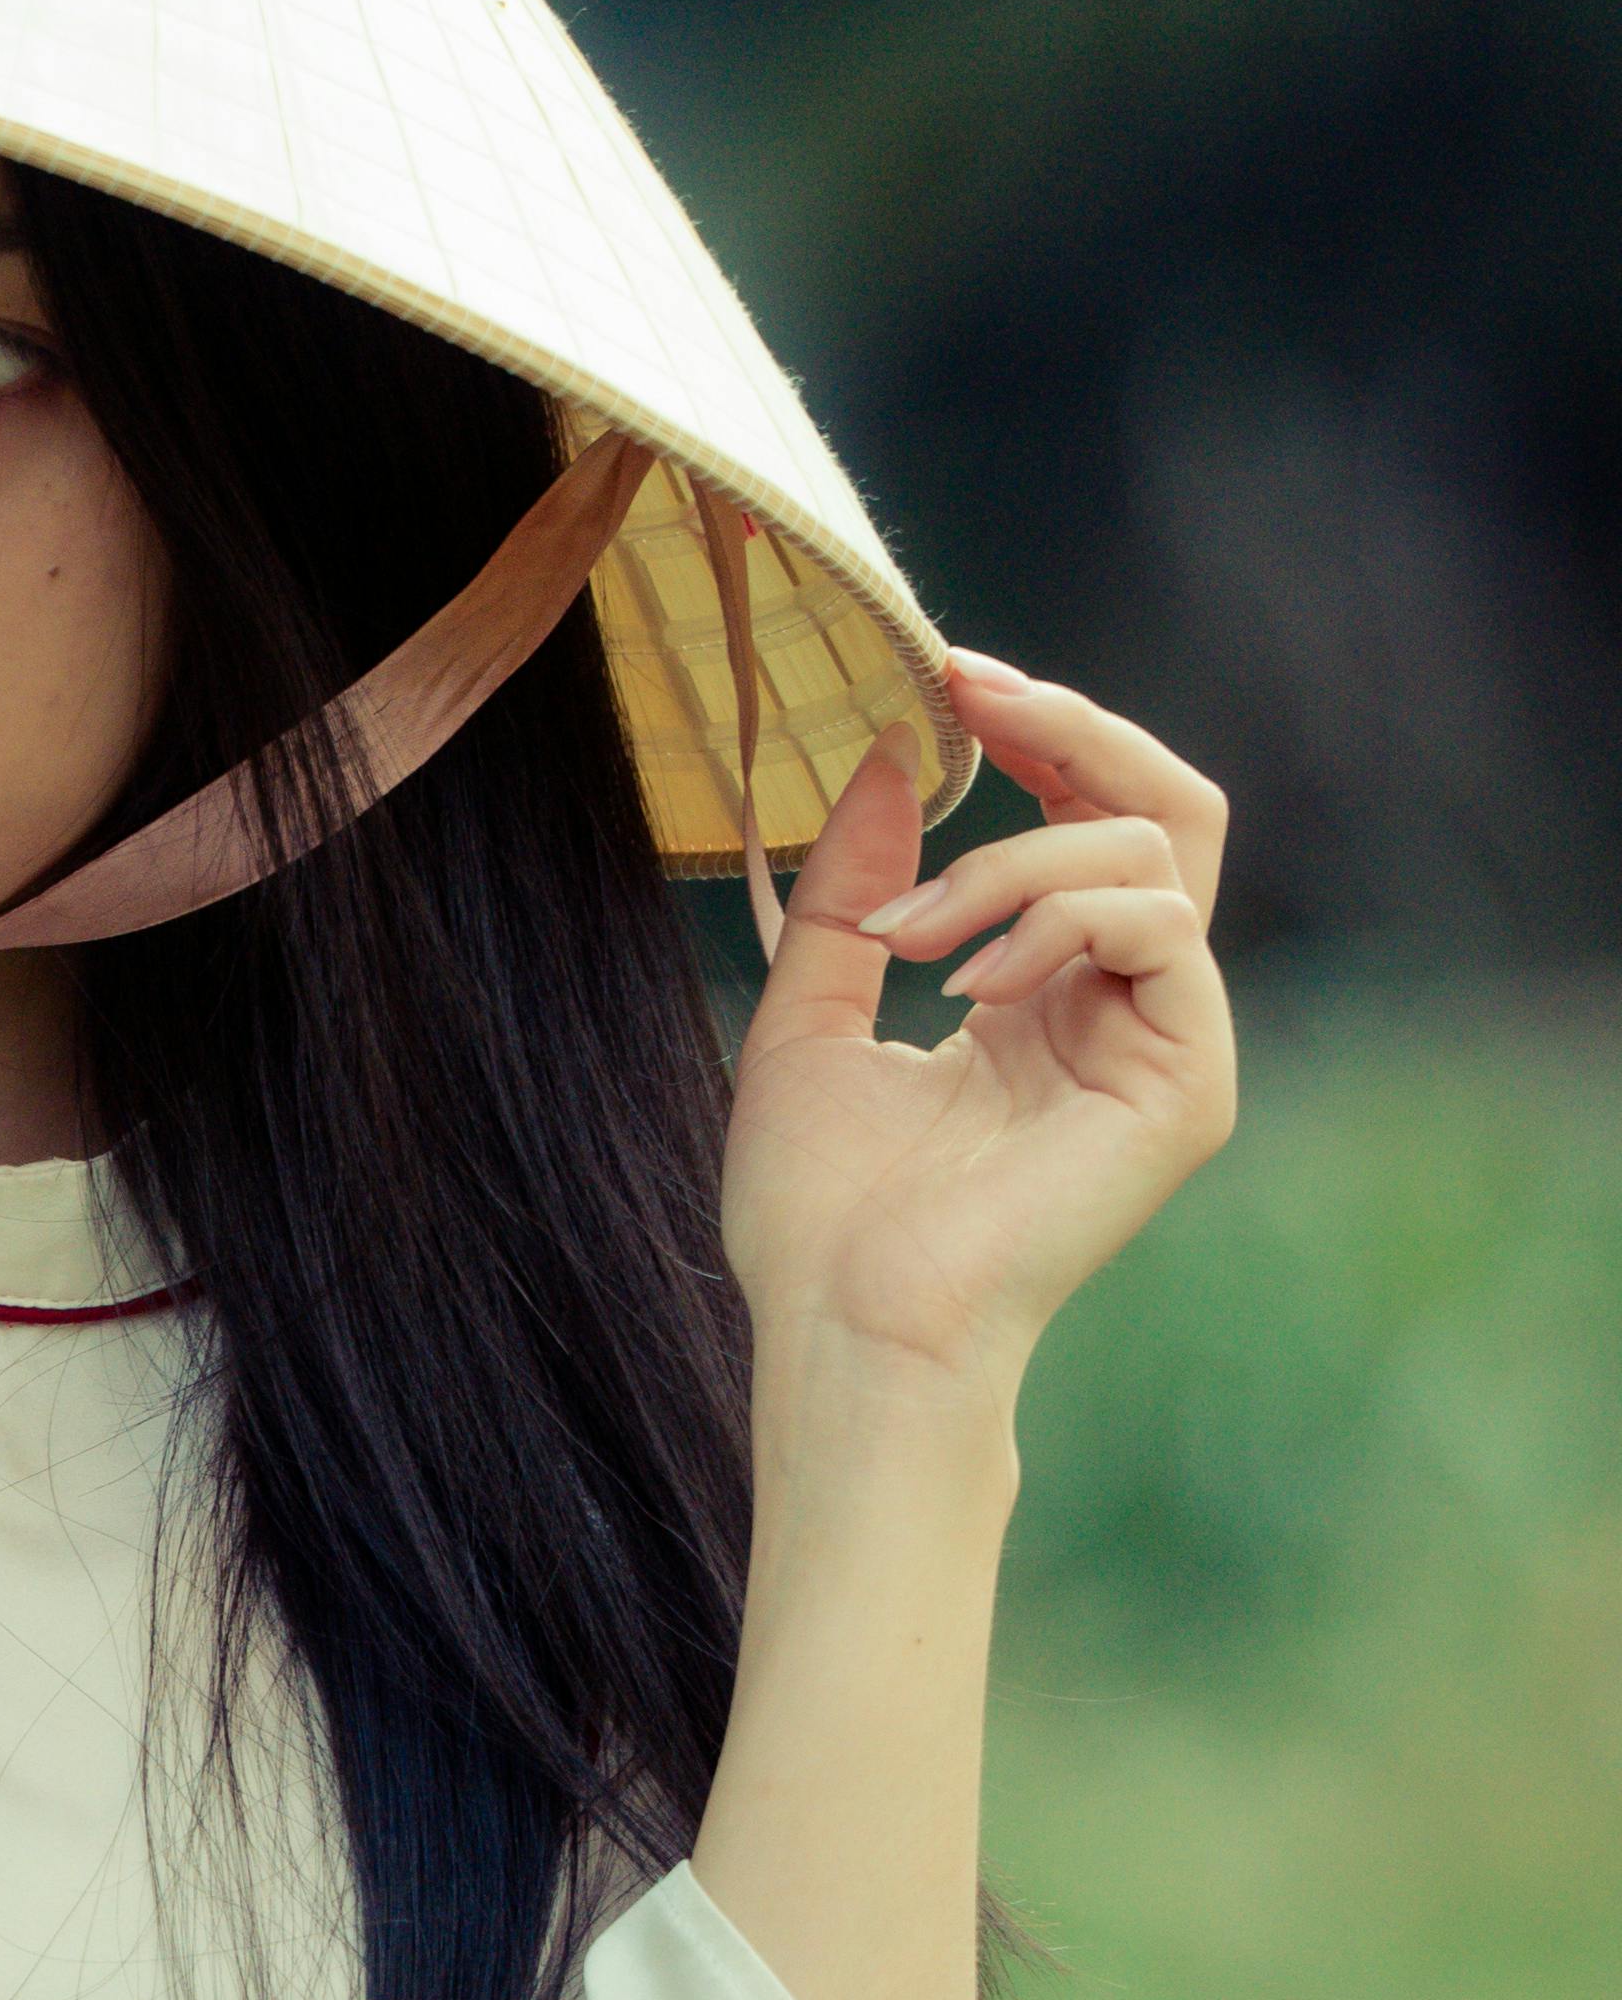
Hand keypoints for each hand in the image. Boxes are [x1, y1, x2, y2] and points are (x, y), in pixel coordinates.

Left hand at [718, 655, 1236, 1424]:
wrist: (847, 1324)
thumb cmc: (818, 1209)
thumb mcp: (810, 1009)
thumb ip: (855, 889)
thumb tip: (896, 756)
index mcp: (1043, 993)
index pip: (1088, 820)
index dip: (1037, 734)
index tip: (947, 676)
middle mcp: (1120, 1008)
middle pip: (1164, 806)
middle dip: (1070, 729)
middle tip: (971, 691)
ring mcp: (1167, 1044)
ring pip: (1150, 852)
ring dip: (1014, 860)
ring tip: (913, 939)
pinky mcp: (1189, 1083)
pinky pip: (1160, 927)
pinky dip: (1057, 919)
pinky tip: (972, 987)